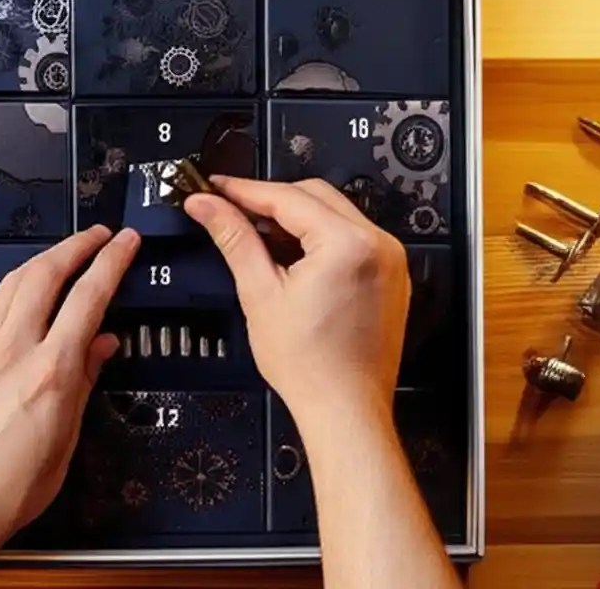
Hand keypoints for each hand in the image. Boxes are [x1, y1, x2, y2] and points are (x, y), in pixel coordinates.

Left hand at [0, 226, 139, 587]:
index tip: (125, 242)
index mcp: (50, 371)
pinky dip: (15, 288)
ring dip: (44, 260)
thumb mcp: (66, 437)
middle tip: (98, 236)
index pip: (88, 297)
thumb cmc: (10, 487)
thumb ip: (85, 380)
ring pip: (13, 282)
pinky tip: (25, 294)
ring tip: (65, 254)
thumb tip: (103, 343)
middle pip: (46, 273)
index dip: (111, 262)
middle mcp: (12, 349)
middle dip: (76, 246)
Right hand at [183, 177, 409, 421]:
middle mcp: (378, 245)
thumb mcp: (260, 293)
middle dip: (270, 200)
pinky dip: (321, 238)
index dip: (244, 190)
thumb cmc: (311, 367)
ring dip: (296, 218)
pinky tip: (293, 257)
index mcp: (347, 244)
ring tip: (259, 238)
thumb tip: (209, 207)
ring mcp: (389, 261)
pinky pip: (353, 238)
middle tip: (231, 210)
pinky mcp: (391, 277)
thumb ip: (235, 239)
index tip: (217, 188)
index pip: (287, 197)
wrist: (345, 409)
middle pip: (314, 196)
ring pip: (335, 214)